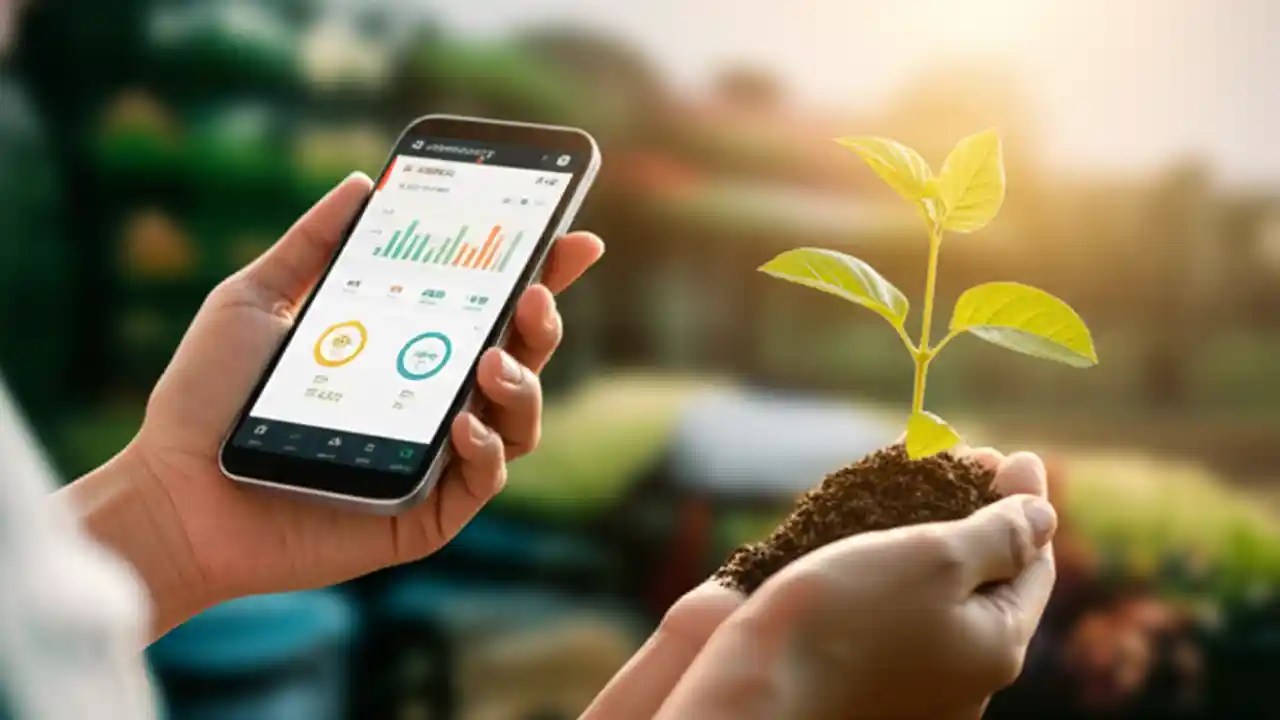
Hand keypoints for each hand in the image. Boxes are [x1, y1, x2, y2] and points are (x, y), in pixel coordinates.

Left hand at [60, 173, 603, 638]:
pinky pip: (482, 482)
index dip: (542, 273)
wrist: (173, 490)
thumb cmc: (208, 399)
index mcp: (409, 351)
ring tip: (491, 360)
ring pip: (518, 422)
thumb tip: (362, 184)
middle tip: (533, 294)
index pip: (490, 309)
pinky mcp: (424, 513)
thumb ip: (310, 244)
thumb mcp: (255, 300)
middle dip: (543, 323)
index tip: (574, 238)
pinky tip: (462, 425)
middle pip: (521, 360)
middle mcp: (432, 402)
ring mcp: (434, 460)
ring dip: (522, 385)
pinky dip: (487, 452)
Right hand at [585, 449, 1056, 719]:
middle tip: (964, 453)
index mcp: (994, 648)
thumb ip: (997, 535)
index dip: (1024, 506)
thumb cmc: (843, 621)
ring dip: (924, 521)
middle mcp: (956, 670)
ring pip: (926, 582)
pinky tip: (864, 514)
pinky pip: (881, 597)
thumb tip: (1042, 514)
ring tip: (913, 467)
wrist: (750, 692)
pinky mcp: (850, 663)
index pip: (1032, 567)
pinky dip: (881, 549)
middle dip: (971, 506)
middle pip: (980, 574)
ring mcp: (903, 673)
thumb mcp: (935, 561)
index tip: (1011, 454)